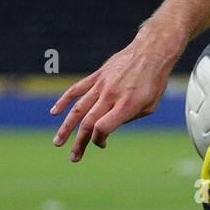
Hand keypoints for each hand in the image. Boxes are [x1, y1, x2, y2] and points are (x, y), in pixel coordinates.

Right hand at [50, 27, 180, 161]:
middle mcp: (111, 95)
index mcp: (126, 105)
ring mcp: (102, 84)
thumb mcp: (149, 106)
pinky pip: (76, 89)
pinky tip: (54, 112)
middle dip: (79, 143)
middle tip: (74, 157)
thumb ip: (128, 118)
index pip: (103, 128)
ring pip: (78, 108)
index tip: (103, 144)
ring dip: (66, 127)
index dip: (99, 140)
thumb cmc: (155, 82)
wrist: (152, 51)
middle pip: (88, 123)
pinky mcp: (97, 75)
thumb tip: (109, 129)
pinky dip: (64, 101)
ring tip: (58, 142)